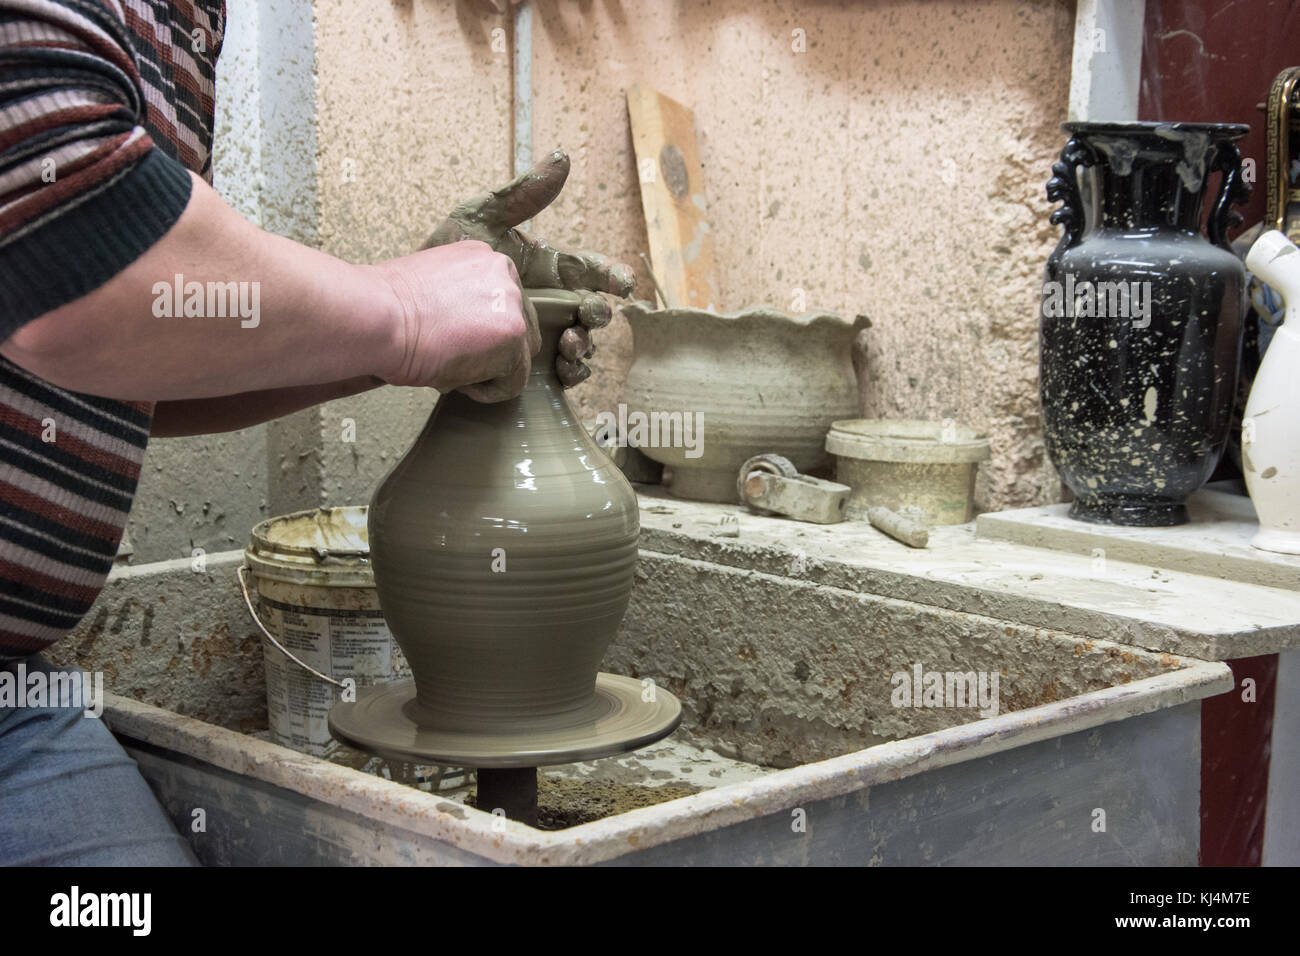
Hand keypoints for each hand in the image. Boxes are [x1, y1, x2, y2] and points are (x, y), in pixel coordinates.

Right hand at [373, 240, 540, 401]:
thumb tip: (465, 328)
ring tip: (449, 367)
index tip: (449, 341)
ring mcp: (513, 304)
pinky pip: (512, 381)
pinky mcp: (513, 336)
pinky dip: (485, 390)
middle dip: (489, 351)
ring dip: (487, 370)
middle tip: (450, 358)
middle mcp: (504, 272)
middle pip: (519, 328)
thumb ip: (459, 297)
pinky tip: (454, 379)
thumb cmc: (385, 308)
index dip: (477, 333)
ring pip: (517, 356)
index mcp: (483, 258)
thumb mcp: (429, 285)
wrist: (377, 316)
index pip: (501, 305)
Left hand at [424, 150, 635, 386]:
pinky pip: (559, 373)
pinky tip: (565, 370)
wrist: (404, 304)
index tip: (621, 283)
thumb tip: (562, 159)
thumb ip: (523, 194)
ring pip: (579, 343)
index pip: (589, 269)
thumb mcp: (481, 217)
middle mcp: (549, 301)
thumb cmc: (441, 256)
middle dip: (596, 314)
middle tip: (588, 315)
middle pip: (589, 310)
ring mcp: (538, 333)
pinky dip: (570, 374)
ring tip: (571, 343)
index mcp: (546, 266)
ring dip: (584, 344)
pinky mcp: (523, 363)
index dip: (610, 275)